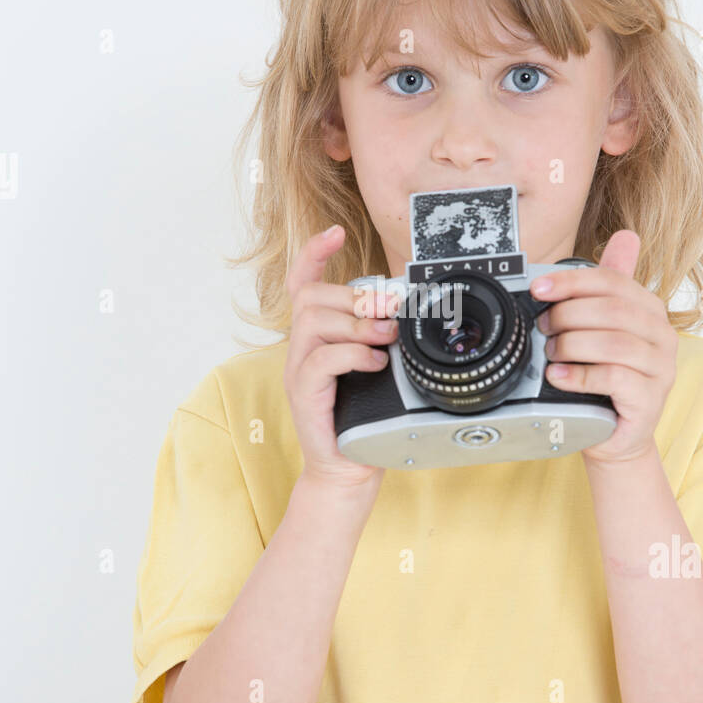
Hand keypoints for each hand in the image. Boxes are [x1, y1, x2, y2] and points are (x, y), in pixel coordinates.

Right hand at [284, 225, 399, 490]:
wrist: (349, 470)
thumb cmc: (367, 419)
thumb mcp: (378, 369)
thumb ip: (382, 338)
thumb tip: (405, 310)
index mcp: (318, 337)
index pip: (304, 283)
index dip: (315, 253)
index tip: (335, 232)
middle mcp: (301, 349)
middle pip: (312, 297)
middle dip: (356, 297)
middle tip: (391, 313)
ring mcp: (297, 370)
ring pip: (314, 321)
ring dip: (358, 323)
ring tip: (386, 339)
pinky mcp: (302, 394)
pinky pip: (321, 358)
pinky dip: (353, 354)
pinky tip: (375, 363)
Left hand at [529, 230, 677, 465]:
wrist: (616, 433)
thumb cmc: (606, 378)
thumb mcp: (604, 328)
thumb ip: (609, 287)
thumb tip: (626, 236)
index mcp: (649, 309)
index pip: (613, 281)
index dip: (572, 281)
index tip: (538, 288)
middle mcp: (662, 335)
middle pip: (612, 310)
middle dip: (568, 315)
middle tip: (542, 327)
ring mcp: (661, 369)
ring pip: (613, 343)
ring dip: (572, 344)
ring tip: (550, 352)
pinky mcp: (650, 400)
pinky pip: (614, 378)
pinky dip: (580, 375)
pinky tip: (559, 376)